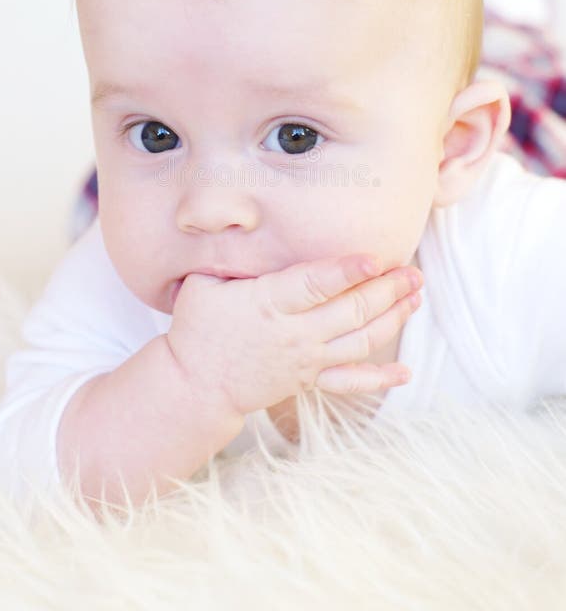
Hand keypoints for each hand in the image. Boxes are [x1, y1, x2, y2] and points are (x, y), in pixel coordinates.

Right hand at [165, 254, 422, 417]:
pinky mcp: (309, 380)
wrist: (195, 385)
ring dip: (392, 319)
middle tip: (414, 273)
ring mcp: (306, 360)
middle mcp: (295, 334)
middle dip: (387, 291)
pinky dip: (379, 379)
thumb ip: (230, 259)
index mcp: (269, 304)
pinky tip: (405, 372)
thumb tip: (244, 225)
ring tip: (415, 298)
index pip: (314, 285)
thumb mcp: (203, 285)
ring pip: (360, 341)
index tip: (375, 259)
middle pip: (351, 311)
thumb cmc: (198, 328)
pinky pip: (350, 382)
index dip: (346, 271)